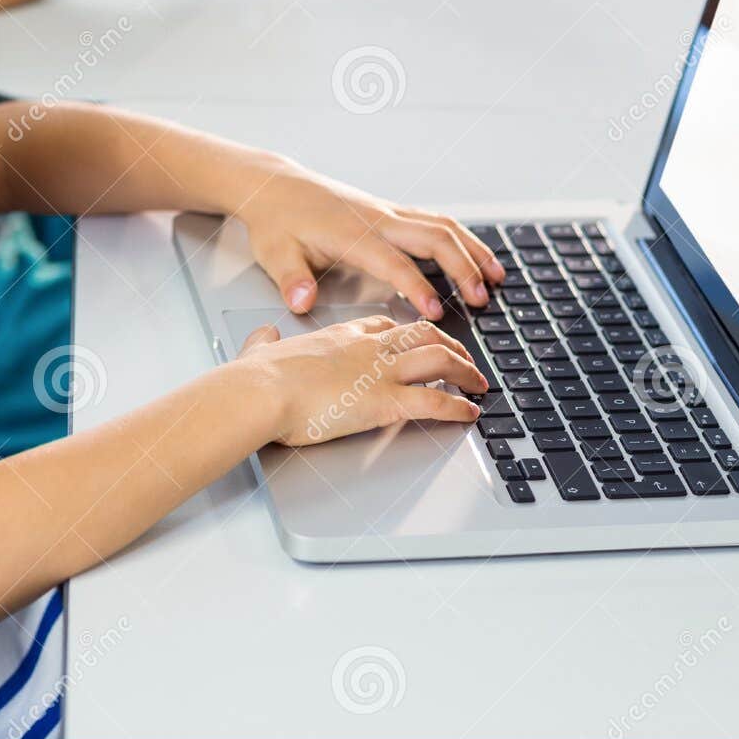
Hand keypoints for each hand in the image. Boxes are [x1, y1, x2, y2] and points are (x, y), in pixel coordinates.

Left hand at [231, 160, 505, 320]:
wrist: (277, 186)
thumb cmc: (277, 222)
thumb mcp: (275, 254)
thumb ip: (292, 280)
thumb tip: (301, 302)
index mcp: (353, 234)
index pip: (394, 263)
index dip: (417, 288)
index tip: (436, 313)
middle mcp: (378, 220)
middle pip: (434, 238)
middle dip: (463, 269)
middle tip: (482, 300)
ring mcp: (388, 212)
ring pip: (442, 226)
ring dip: (473, 250)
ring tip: (497, 278)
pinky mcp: (391, 211)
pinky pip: (435, 221)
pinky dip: (462, 238)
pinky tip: (475, 255)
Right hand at [238, 315, 487, 445]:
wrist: (261, 390)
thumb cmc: (259, 377)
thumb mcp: (260, 350)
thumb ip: (264, 342)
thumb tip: (264, 336)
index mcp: (339, 336)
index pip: (385, 325)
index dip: (408, 331)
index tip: (420, 339)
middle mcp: (367, 348)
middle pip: (423, 334)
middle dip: (451, 346)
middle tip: (465, 362)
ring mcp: (379, 372)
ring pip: (439, 359)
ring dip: (465, 372)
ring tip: (479, 385)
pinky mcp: (386, 401)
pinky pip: (434, 401)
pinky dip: (457, 407)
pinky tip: (469, 414)